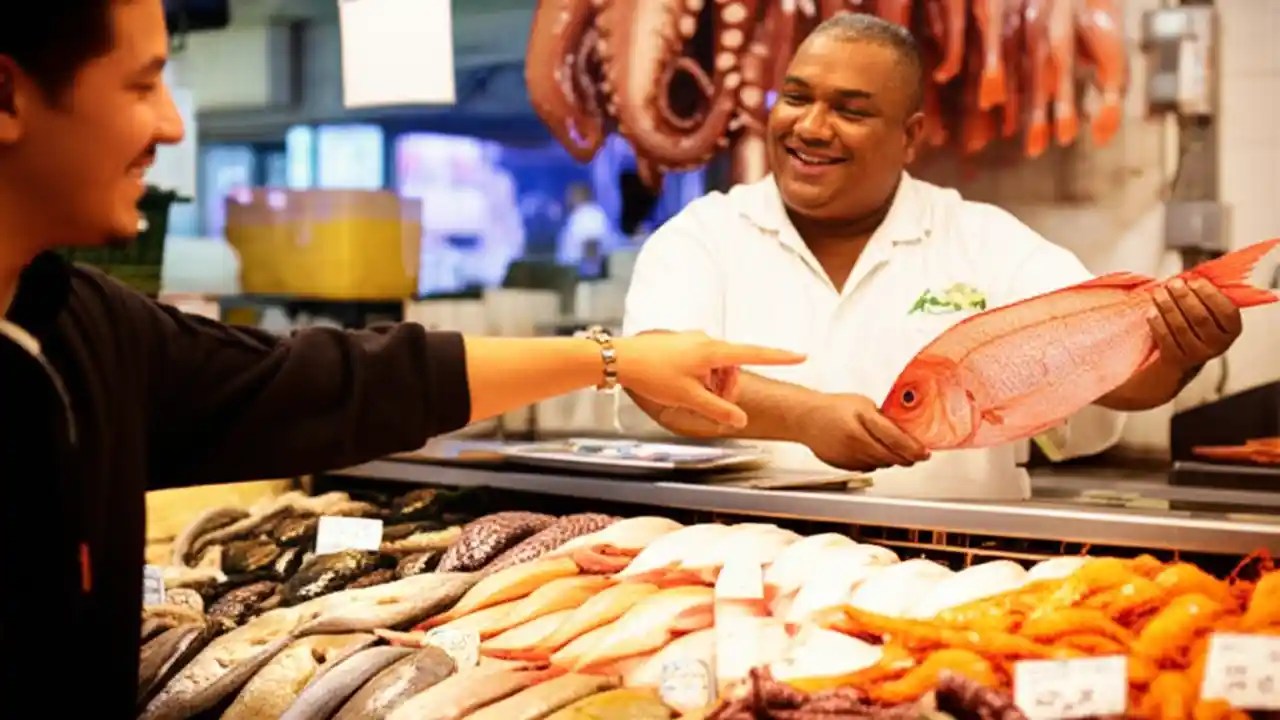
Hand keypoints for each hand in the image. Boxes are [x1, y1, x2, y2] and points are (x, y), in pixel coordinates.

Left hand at [612, 331, 804, 427]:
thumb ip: (717, 409)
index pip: (755, 354)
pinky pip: (702, 362)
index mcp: (714, 351)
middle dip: (728, 387)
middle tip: (713, 405)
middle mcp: (707, 341)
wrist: (621, 359)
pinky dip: (700, 377)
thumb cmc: (654, 374)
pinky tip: (682, 386)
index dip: (780, 357)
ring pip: (716, 366)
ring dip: (712, 384)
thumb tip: (740, 420)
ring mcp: (694, 340)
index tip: (802, 356)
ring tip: (692, 396)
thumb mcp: (689, 398)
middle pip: (734, 366)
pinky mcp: (682, 344)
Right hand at [804, 394, 930, 472]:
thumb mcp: (863, 403)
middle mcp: (855, 441)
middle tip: (916, 454)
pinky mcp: (843, 466)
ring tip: (894, 451)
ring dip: (891, 460)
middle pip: (891, 457)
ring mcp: (848, 456)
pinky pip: (867, 467)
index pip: (896, 440)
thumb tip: (906, 429)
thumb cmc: (832, 408)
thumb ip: (883, 417)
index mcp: (862, 421)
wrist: (806, 418)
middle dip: (906, 457)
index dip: (914, 449)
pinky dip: (875, 462)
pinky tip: (872, 451)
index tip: (925, 452)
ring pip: (881, 464)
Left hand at [1148, 277, 1242, 370]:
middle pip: (1200, 317)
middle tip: (1173, 283)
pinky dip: (1157, 322)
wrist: (1183, 357)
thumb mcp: (1210, 311)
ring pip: (1180, 326)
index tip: (1194, 281)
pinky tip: (1152, 310)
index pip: (1225, 310)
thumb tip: (1193, 274)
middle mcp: (1218, 344)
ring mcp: (1198, 354)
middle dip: (1184, 297)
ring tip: (1159, 292)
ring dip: (1167, 306)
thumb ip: (1207, 295)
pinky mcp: (1178, 359)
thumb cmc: (1197, 325)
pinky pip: (1165, 337)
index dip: (1209, 294)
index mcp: (1232, 330)